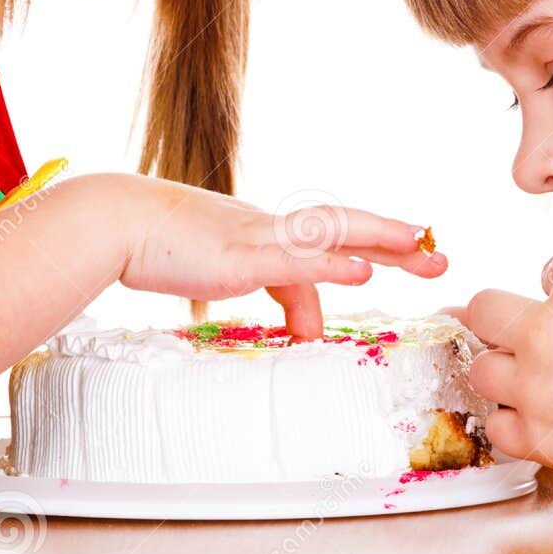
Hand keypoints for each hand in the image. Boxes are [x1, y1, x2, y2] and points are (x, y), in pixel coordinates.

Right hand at [116, 175, 445, 337]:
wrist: (114, 222)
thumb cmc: (162, 246)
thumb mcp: (226, 274)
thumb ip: (274, 296)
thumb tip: (309, 330)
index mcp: (270, 231)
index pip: (332, 236)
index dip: (374, 240)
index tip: (411, 250)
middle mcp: (272, 227)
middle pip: (347, 226)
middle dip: (396, 241)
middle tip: (438, 255)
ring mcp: (258, 236)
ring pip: (331, 231)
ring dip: (379, 238)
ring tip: (419, 246)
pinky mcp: (239, 254)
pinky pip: (295, 258)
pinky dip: (332, 263)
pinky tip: (362, 270)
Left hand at [465, 232, 552, 483]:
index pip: (548, 272)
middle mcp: (542, 331)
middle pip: (483, 310)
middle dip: (499, 316)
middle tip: (524, 332)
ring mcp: (533, 386)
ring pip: (480, 369)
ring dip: (501, 371)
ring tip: (529, 380)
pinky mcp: (537, 436)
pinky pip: (496, 426)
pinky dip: (511, 424)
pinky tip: (535, 420)